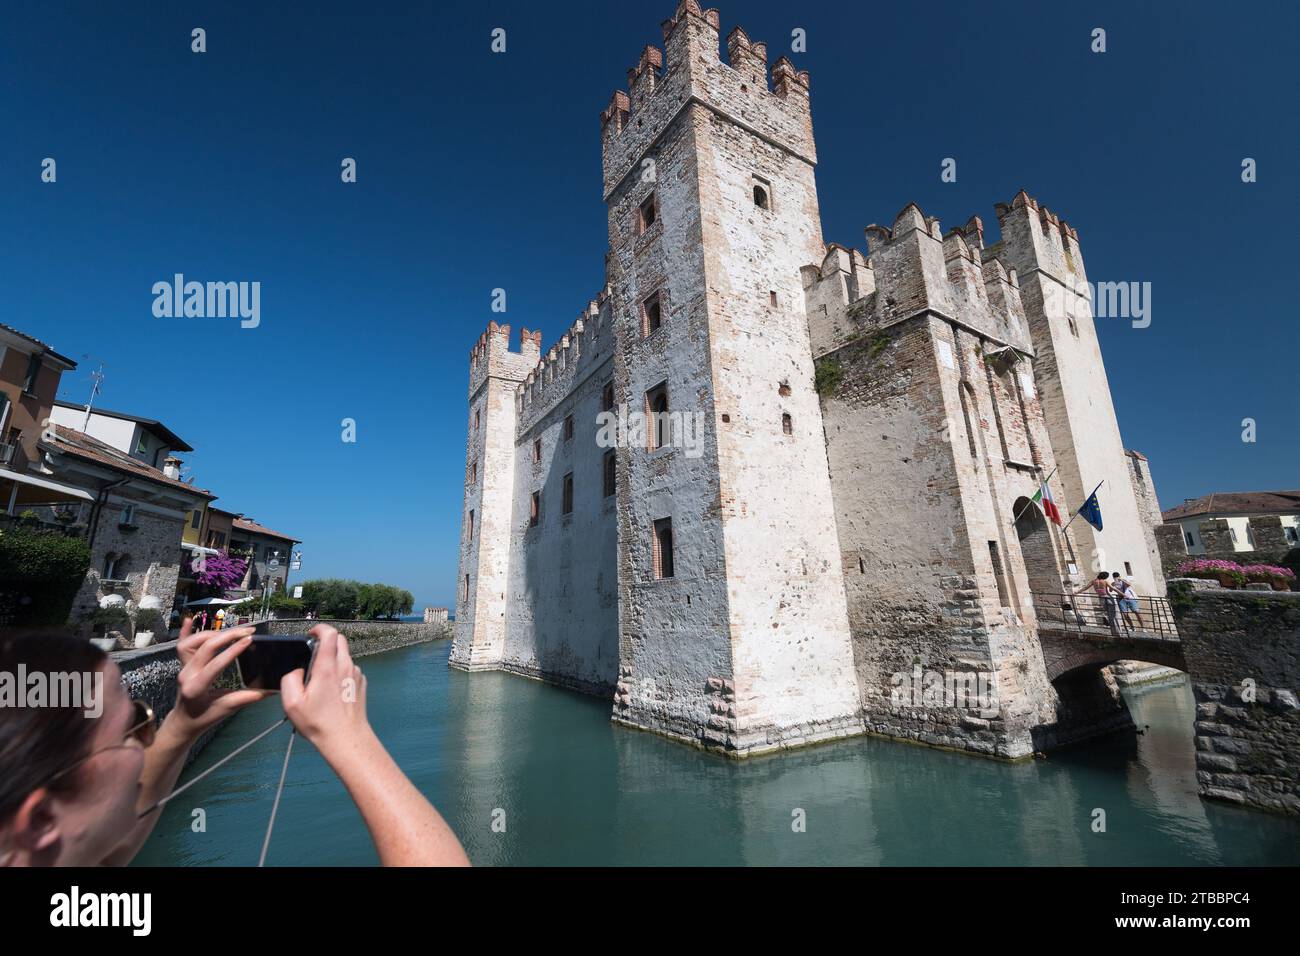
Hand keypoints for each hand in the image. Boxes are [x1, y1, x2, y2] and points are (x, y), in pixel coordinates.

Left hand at [166, 620, 273, 741]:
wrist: (184, 722)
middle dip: (228, 636)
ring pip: (193, 642)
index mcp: (197, 687)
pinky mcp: (182, 664)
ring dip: (213, 633)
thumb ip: (248, 697)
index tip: (250, 640)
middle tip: (248, 632)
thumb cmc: (205, 718)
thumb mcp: (227, 710)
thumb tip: (272, 689)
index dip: (234, 650)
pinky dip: (186, 631)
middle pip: (206, 646)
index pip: (216, 664)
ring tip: (232, 633)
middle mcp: (187, 674)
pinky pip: (181, 644)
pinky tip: (189, 619)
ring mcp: (182, 667)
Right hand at [280, 624, 373, 762]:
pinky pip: (350, 669)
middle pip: (340, 640)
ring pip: (345, 655)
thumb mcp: (292, 703)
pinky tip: (332, 690)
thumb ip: (290, 679)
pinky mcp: (362, 683)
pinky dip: (341, 672)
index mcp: (328, 667)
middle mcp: (346, 666)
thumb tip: (297, 669)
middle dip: (326, 641)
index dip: (319, 629)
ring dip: (333, 659)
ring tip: (321, 679)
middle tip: (313, 655)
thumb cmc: (319, 722)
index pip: (330, 634)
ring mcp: (356, 674)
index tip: (310, 634)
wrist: (346, 738)